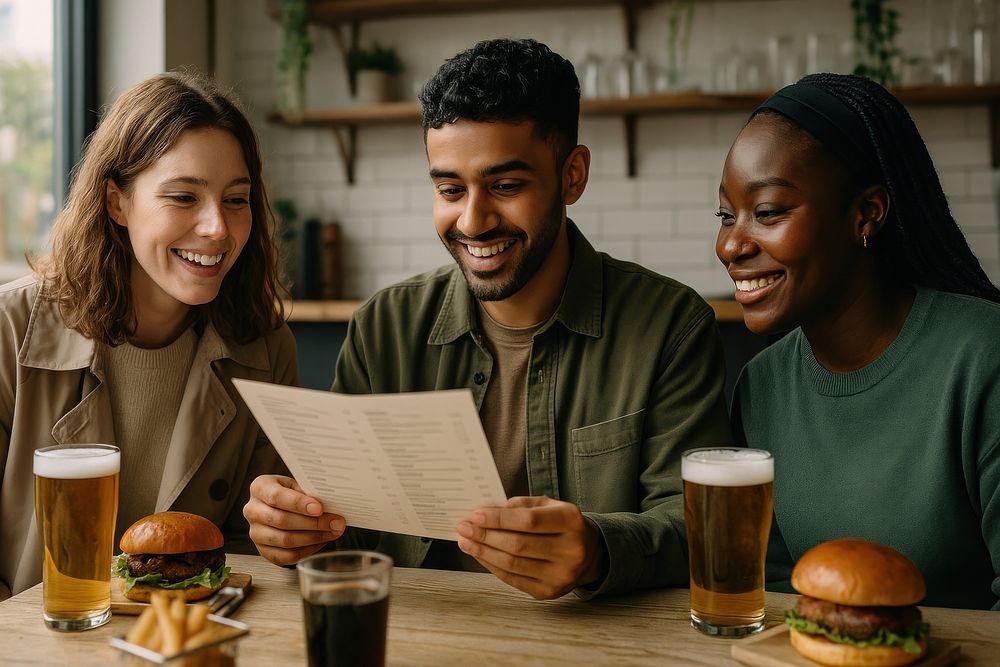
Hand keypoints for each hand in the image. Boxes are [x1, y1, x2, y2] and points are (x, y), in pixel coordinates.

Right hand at [243, 475, 344, 565]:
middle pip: (282, 521)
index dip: (299, 504)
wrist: (279, 505)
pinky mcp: (263, 551)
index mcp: (260, 488)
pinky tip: (322, 541)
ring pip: (284, 540)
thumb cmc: (291, 492)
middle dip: (313, 523)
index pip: (277, 497)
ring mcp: (255, 533)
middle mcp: (252, 510)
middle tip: (336, 522)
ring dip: (313, 538)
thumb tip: (331, 504)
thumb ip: (309, 492)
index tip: (320, 508)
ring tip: (333, 532)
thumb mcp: (297, 484)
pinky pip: (286, 556)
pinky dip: (307, 550)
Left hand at [456, 496, 606, 599]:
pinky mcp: (548, 592)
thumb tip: (487, 513)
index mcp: (571, 522)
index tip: (475, 515)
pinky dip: (491, 566)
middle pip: (517, 545)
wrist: (589, 554)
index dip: (498, 519)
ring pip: (512, 564)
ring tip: (465, 541)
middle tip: (463, 527)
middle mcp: (570, 551)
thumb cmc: (562, 524)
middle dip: (485, 536)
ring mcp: (560, 575)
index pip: (528, 522)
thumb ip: (521, 505)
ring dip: (483, 552)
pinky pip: (512, 579)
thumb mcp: (549, 505)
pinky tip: (480, 555)